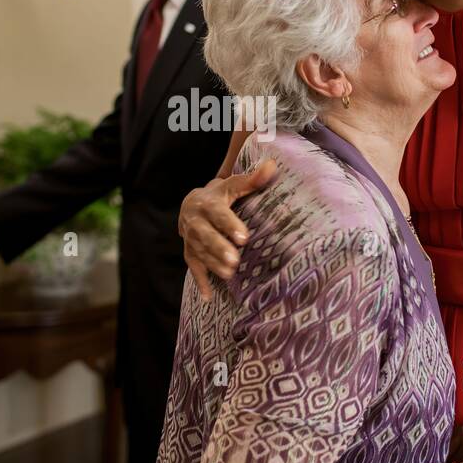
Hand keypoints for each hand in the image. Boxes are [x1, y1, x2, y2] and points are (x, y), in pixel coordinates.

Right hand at [178, 159, 277, 299]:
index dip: (229, 225)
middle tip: (235, 260)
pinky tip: (208, 296)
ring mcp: (190, 238)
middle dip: (219, 248)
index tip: (243, 237)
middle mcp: (195, 221)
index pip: (218, 214)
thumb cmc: (220, 194)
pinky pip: (193, 267)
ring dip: (213, 264)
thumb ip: (252, 179)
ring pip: (200, 252)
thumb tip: (272, 166)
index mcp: (207, 203)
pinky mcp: (189, 252)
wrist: (191, 203)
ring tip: (230, 275)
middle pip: (205, 236)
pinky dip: (200, 281)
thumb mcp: (233, 184)